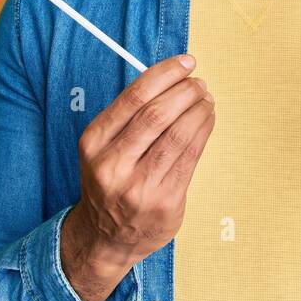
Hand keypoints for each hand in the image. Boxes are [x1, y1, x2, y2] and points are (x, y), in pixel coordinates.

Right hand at [63, 53, 215, 300]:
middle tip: (200, 83)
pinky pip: (191, 157)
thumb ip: (130, 118)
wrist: (105, 238)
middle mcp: (113, 165)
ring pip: (178, 135)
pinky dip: (203, 131)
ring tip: (206, 99)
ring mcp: (139, 187)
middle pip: (158, 114)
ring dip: (199, 110)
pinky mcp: (165, 202)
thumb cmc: (112, 181)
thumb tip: (172, 77)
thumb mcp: (103, 148)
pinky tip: (207, 120)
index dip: (165, 74)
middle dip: (186, 91)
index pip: (134, 97)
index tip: (185, 62)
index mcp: (94, 143)